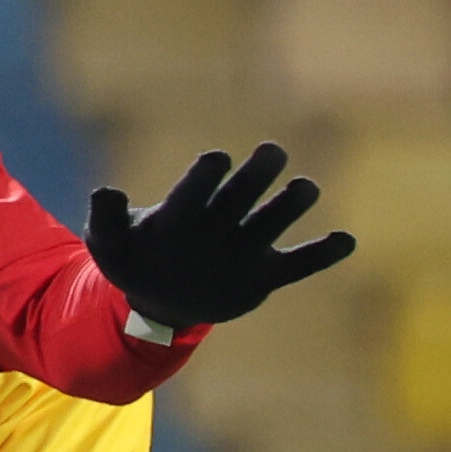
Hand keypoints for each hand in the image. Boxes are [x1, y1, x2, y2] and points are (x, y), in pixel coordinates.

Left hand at [84, 142, 354, 331]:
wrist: (161, 299)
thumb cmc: (135, 261)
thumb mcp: (110, 246)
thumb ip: (106, 220)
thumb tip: (104, 191)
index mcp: (182, 211)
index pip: (195, 190)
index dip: (204, 176)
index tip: (216, 160)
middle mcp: (219, 221)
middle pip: (240, 195)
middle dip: (256, 175)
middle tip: (272, 152)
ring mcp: (244, 247)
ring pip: (270, 222)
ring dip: (288, 205)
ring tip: (306, 188)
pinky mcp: (263, 275)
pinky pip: (297, 265)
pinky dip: (320, 255)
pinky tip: (346, 241)